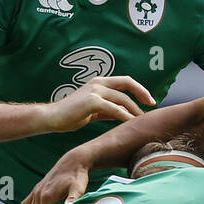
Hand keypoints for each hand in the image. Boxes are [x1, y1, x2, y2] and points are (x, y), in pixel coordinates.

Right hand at [39, 76, 154, 133]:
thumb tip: (124, 114)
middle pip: (127, 84)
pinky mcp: (92, 102)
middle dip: (142, 95)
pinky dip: (125, 116)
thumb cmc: (71, 115)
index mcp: (99, 82)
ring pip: (122, 99)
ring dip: (135, 110)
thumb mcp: (93, 110)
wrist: (52, 118)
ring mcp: (95, 91)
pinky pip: (115, 109)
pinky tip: (131, 123)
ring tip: (142, 120)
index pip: (124, 81)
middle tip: (152, 107)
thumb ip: (108, 109)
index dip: (139, 89)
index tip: (149, 100)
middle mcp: (98, 83)